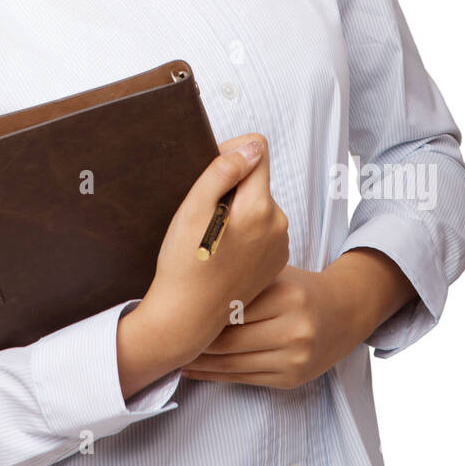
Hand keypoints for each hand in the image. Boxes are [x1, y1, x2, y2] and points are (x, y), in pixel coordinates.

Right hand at [136, 132, 288, 371]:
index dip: (231, 151)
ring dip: (237, 210)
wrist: (188, 319)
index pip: (258, 150)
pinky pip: (262, 228)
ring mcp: (280, 244)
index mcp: (259, 208)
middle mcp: (278, 224)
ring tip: (212, 238)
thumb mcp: (193, 210)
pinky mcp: (276, 260)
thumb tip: (251, 146)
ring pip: (258, 204)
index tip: (210, 175)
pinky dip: (244, 231)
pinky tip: (223, 253)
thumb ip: (223, 171)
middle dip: (231, 187)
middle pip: (256, 179)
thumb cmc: (184, 265)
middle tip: (204, 216)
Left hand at [179, 263, 364, 388]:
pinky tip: (194, 369)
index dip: (199, 313)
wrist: (344, 313)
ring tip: (173, 355)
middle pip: (229, 341)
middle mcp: (294, 330)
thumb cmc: (299, 288)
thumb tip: (190, 287)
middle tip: (165, 337)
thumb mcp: (276, 274)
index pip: (230, 310)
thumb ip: (241, 279)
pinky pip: (244, 379)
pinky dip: (215, 376)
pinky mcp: (292, 379)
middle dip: (194, 341)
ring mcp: (295, 358)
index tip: (172, 312)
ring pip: (233, 365)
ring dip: (199, 363)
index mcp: (287, 296)